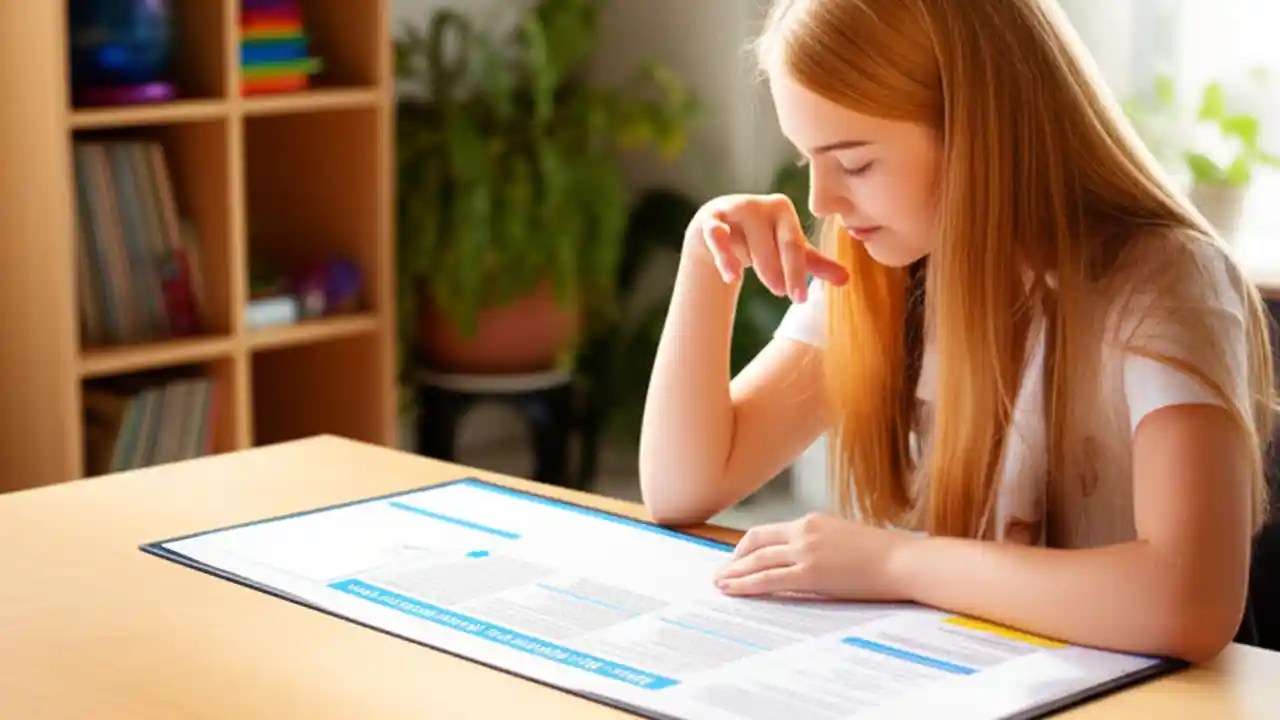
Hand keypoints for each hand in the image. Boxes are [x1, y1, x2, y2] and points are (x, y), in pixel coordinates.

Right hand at [687, 194, 849, 302]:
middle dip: (776, 271)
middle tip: (779, 292)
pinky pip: (718, 237)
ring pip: (748, 243)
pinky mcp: (712, 219)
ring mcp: (735, 210)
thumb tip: (847, 279)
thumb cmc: (758, 238)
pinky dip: (725, 256)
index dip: (796, 272)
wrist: (717, 227)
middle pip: (772, 245)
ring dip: (753, 265)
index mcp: (782, 209)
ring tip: (752, 285)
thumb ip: (814, 263)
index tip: (798, 298)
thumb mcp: (786, 250)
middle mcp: (760, 205)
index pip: (793, 244)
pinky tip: (731, 277)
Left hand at [714, 513, 917, 601]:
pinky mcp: (810, 573)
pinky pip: (768, 579)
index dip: (746, 546)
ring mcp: (806, 551)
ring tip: (719, 584)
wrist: (904, 561)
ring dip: (734, 573)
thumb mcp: (844, 540)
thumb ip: (820, 545)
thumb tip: (804, 561)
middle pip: (755, 542)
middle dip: (733, 559)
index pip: (768, 531)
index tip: (736, 558)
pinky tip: (734, 590)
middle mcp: (804, 531)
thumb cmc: (884, 555)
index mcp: (812, 521)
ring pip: (757, 561)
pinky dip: (746, 584)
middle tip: (720, 573)